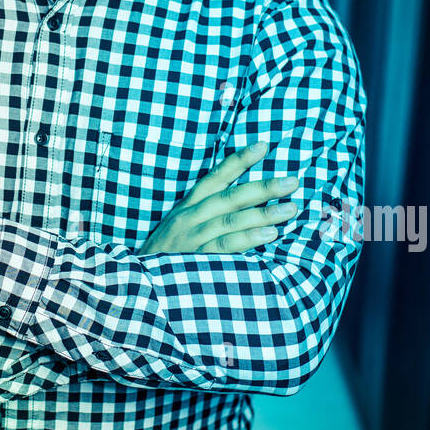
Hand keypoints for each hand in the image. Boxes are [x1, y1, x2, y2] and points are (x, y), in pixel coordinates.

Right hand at [138, 140, 299, 255]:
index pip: (216, 177)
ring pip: (231, 220)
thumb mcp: (178, 226)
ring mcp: (192, 239)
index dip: (239, 160)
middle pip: (231, 197)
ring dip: (263, 214)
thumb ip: (203, 213)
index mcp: (187, 206)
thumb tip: (243, 204)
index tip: (264, 145)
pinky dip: (248, 239)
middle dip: (264, 187)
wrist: (136, 283)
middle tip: (293, 182)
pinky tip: (270, 235)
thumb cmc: (164, 254)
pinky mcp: (194, 261)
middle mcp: (190, 217)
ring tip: (290, 209)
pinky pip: (225, 247)